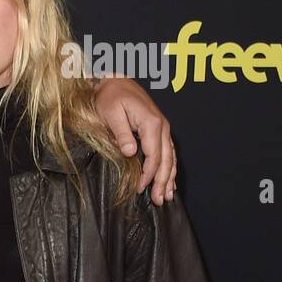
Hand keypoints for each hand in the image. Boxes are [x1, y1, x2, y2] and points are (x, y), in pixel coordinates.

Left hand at [93, 77, 176, 203]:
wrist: (116, 81)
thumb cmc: (110, 96)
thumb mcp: (111, 113)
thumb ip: (122, 133)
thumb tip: (131, 152)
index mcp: (151, 123)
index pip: (154, 155)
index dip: (148, 174)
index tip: (141, 188)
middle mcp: (162, 126)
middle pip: (166, 159)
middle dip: (163, 182)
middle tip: (159, 201)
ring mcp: (163, 128)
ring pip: (171, 157)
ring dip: (169, 178)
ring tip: (166, 197)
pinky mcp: (159, 129)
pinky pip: (168, 151)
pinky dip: (169, 167)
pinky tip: (168, 180)